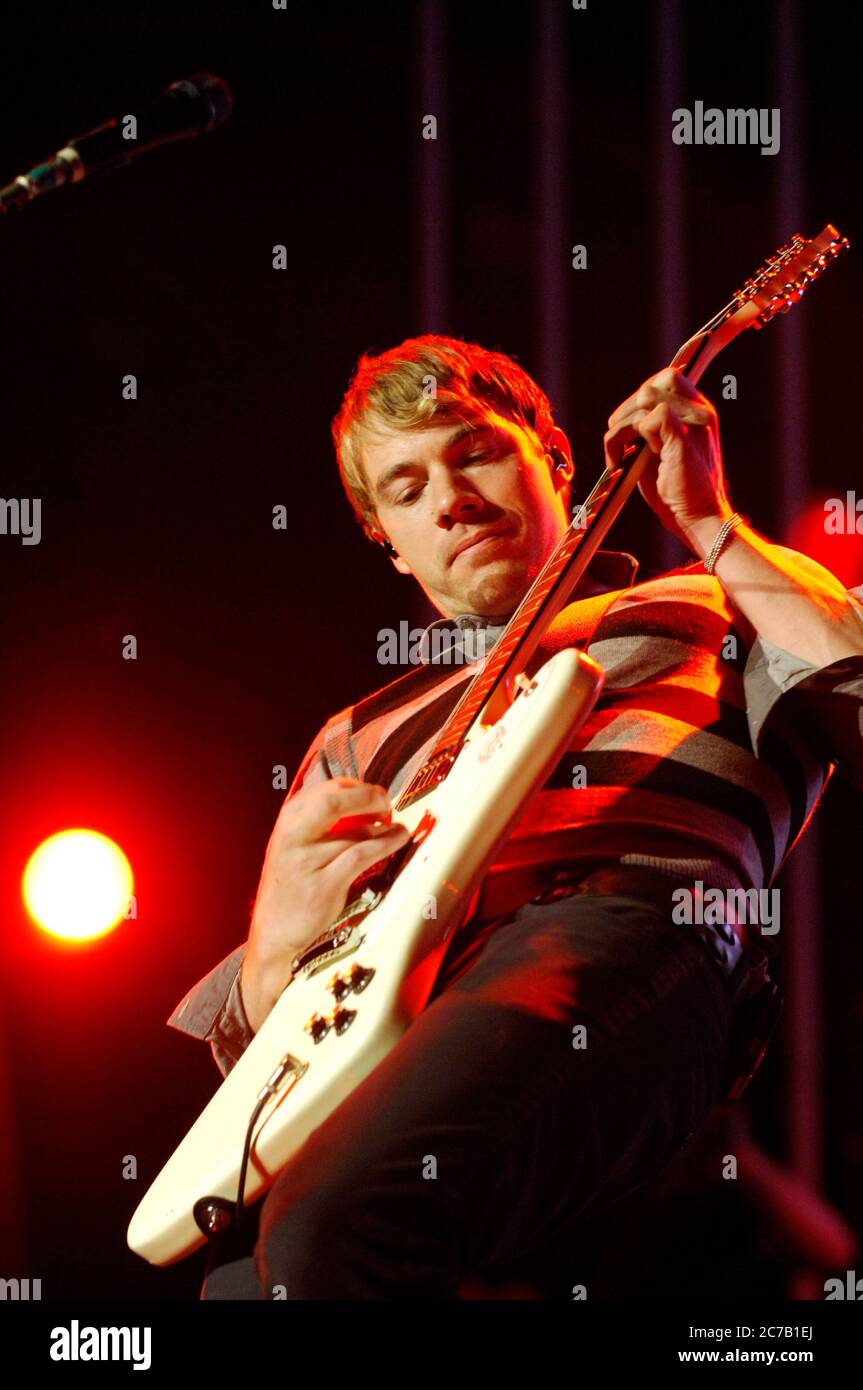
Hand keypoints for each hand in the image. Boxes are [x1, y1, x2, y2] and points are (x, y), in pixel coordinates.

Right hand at [240, 778, 409, 1028]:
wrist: (273, 934)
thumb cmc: (290, 887)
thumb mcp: (294, 846)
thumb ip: (317, 822)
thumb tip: (360, 799)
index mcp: (287, 822)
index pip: (325, 788)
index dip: (356, 787)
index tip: (373, 794)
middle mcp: (292, 836)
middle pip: (334, 799)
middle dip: (368, 796)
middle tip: (386, 804)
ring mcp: (306, 861)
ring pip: (354, 832)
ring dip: (384, 826)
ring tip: (398, 827)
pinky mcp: (323, 885)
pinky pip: (361, 855)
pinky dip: (385, 843)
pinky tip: (397, 839)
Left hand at [603, 367, 733, 547]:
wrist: (698, 517)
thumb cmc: (677, 491)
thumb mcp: (660, 451)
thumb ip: (648, 428)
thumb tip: (622, 417)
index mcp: (698, 411)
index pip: (667, 378)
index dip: (638, 398)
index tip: (625, 427)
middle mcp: (701, 411)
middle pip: (653, 383)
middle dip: (625, 410)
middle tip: (616, 440)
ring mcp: (696, 422)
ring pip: (646, 396)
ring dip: (623, 426)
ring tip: (620, 453)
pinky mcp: (685, 437)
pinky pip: (650, 417)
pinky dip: (634, 436)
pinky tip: (634, 458)